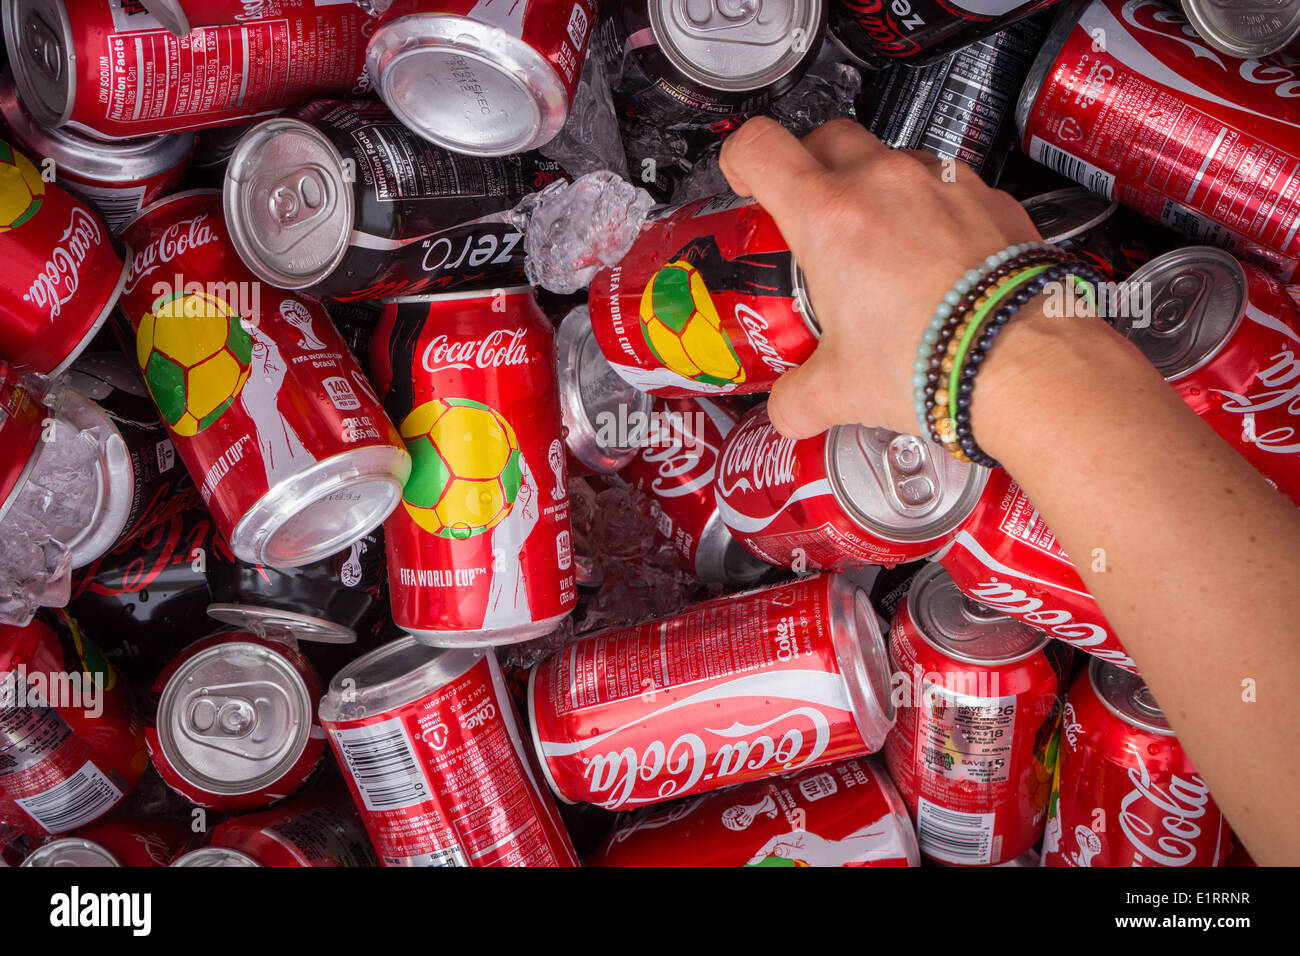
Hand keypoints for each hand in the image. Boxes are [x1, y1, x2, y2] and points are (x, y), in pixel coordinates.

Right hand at [718, 117, 1040, 438]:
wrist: (1024, 363)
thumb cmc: (932, 360)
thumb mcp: (841, 391)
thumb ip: (798, 399)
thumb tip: (787, 410)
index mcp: (829, 216)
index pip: (760, 147)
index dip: (740, 158)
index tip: (744, 183)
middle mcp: (885, 183)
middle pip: (827, 138)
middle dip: (810, 167)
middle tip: (811, 218)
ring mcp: (943, 183)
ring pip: (892, 158)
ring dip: (876, 190)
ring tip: (881, 248)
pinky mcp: (991, 198)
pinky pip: (949, 186)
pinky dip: (933, 213)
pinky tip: (937, 263)